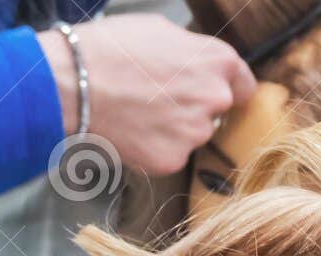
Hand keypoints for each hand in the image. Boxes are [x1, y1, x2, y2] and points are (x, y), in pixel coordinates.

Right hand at [38, 16, 256, 175]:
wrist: (76, 83)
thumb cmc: (112, 49)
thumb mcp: (160, 29)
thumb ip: (191, 51)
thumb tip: (195, 61)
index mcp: (218, 62)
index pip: (244, 85)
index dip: (229, 88)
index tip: (215, 92)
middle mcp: (215, 99)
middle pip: (216, 111)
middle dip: (194, 107)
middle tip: (160, 99)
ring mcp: (195, 133)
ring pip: (192, 135)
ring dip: (175, 129)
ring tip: (140, 113)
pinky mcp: (173, 159)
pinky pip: (171, 156)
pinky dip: (155, 148)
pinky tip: (133, 132)